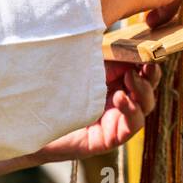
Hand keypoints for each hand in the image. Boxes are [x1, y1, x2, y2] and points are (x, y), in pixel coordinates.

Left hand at [36, 59, 161, 154]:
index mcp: (115, 83)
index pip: (141, 72)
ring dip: (143, 91)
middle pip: (148, 89)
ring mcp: (116, 121)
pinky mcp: (109, 139)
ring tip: (131, 77)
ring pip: (145, 108)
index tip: (147, 50)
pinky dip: (130, 110)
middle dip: (151, 76)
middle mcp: (119, 102)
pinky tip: (120, 97)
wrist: (31, 123)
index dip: (148, 62)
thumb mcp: (83, 69)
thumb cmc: (54, 91)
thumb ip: (104, 59)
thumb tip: (127, 43)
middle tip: (146, 64)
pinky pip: (131, 126)